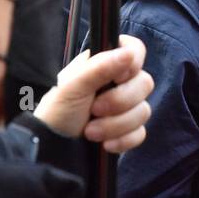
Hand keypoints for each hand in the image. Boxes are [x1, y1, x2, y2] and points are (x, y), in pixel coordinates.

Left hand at [34, 36, 153, 152]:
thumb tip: (129, 53)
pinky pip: (140, 133)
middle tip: (94, 109)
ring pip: (144, 111)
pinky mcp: (129, 131)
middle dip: (119, 101)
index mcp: (106, 63)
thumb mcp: (72, 86)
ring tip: (90, 131)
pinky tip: (104, 144)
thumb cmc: (58, 110)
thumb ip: (100, 66)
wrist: (54, 147)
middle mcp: (120, 83)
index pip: (135, 49)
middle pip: (145, 83)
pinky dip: (122, 140)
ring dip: (116, 125)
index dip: (133, 62)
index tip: (117, 77)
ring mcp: (127, 108)